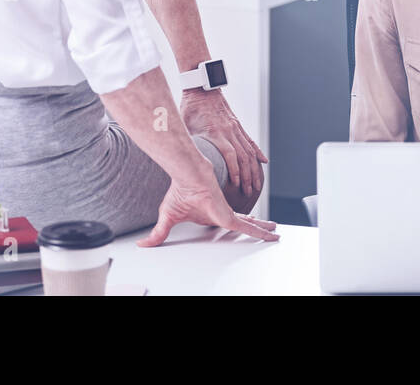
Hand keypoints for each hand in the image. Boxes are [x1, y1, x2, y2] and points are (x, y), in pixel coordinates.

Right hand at [136, 173, 278, 247]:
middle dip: (257, 226)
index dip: (240, 223)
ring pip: (250, 226)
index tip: (249, 223)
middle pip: (243, 223)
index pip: (229, 222)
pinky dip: (260, 231)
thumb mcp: (168, 217)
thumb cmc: (179, 190)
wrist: (188, 175)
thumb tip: (143, 244)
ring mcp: (227, 214)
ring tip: (276, 232)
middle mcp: (222, 214)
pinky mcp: (229, 215)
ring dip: (263, 229)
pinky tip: (271, 233)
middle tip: (270, 230)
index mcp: (211, 215)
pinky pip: (248, 227)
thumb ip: (159, 233)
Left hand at [180, 88, 266, 211]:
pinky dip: (258, 153)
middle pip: (243, 157)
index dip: (234, 171)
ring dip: (254, 169)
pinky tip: (263, 162)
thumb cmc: (190, 109)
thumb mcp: (185, 127)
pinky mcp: (238, 125)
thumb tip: (178, 162)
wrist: (202, 90)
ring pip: (249, 151)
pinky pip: (250, 141)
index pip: (230, 155)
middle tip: (249, 193)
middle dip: (247, 176)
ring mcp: (235, 128)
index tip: (235, 185)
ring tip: (256, 184)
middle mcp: (229, 131)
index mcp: (215, 132)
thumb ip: (187, 143)